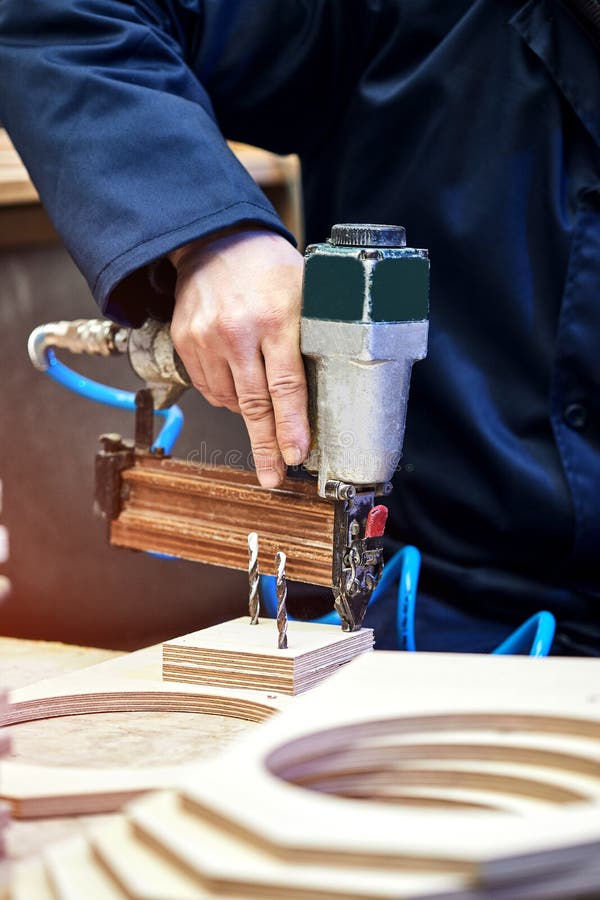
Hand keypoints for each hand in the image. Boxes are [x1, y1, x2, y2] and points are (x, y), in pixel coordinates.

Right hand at [169, 227, 309, 487]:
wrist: (217, 241)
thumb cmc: (271, 269)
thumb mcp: (308, 292)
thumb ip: (317, 336)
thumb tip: (334, 387)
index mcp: (277, 319)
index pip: (287, 386)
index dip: (292, 426)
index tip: (296, 455)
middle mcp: (238, 331)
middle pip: (254, 405)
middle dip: (266, 446)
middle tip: (272, 477)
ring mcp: (206, 338)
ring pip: (230, 400)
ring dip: (248, 413)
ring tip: (261, 402)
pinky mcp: (185, 341)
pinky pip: (209, 388)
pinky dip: (227, 396)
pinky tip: (240, 382)